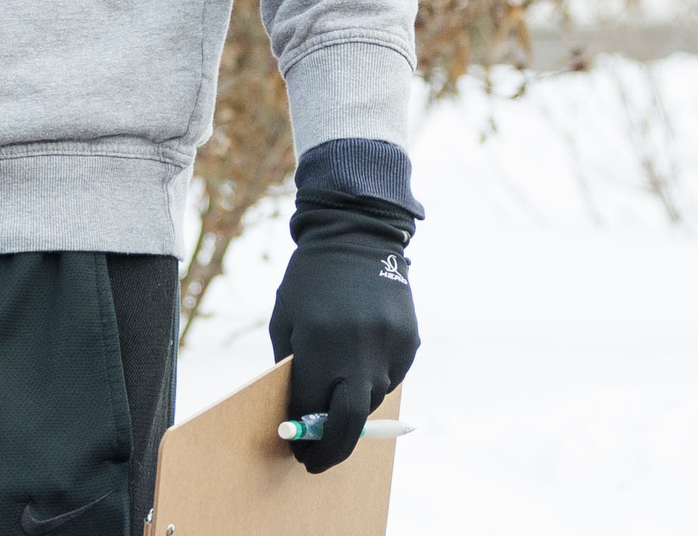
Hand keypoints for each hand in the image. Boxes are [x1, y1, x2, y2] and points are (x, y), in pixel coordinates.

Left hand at [267, 194, 419, 474]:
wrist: (357, 236)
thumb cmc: (311, 280)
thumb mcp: (287, 321)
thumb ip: (294, 369)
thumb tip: (300, 416)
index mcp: (320, 347)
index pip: (313, 413)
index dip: (305, 439)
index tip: (300, 454)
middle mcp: (358, 352)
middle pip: (349, 423)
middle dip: (332, 449)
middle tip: (318, 461)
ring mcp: (389, 349)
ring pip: (372, 400)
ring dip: (353, 404)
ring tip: (339, 383)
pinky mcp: (410, 343)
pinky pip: (390, 377)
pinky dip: (374, 377)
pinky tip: (362, 352)